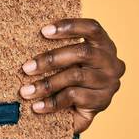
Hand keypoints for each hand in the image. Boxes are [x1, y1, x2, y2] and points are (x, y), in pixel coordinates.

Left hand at [18, 17, 124, 134]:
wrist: (80, 112)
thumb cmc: (70, 79)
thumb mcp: (69, 61)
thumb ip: (61, 48)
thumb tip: (37, 35)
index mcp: (104, 45)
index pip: (92, 28)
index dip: (70, 26)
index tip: (44, 31)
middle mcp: (112, 62)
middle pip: (82, 53)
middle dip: (51, 59)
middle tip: (27, 68)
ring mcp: (109, 83)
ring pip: (75, 76)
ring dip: (47, 84)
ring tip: (26, 91)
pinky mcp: (102, 102)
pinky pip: (73, 97)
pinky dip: (52, 102)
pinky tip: (37, 106)